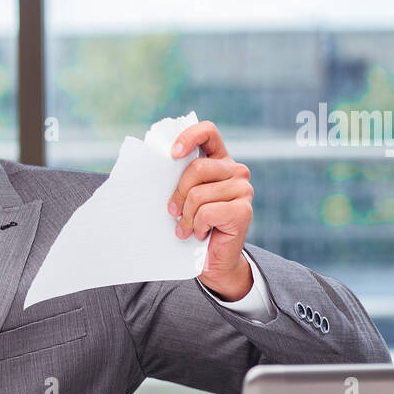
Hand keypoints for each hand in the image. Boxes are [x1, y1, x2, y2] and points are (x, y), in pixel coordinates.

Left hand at [167, 121, 253, 300]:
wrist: (211, 261)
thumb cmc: (192, 225)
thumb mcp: (182, 197)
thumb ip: (177, 179)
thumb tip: (150, 168)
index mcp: (219, 160)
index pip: (208, 132)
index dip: (189, 137)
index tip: (172, 154)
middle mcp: (236, 171)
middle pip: (197, 168)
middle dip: (178, 193)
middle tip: (173, 212)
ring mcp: (243, 190)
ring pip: (199, 194)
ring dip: (187, 216)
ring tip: (188, 228)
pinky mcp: (244, 211)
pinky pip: (207, 212)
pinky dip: (197, 227)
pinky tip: (201, 234)